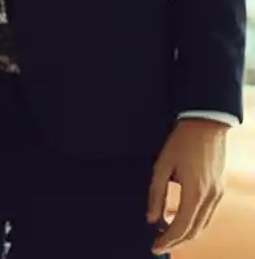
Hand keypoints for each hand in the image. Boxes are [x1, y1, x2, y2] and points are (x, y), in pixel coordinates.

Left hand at [148, 119, 228, 253]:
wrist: (206, 124)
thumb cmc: (181, 142)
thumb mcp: (161, 166)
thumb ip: (156, 194)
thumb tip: (152, 218)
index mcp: (196, 192)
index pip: (181, 226)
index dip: (167, 239)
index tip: (155, 247)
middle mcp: (211, 197)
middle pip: (194, 230)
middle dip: (176, 241)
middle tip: (159, 245)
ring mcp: (218, 194)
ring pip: (202, 224)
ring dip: (185, 233)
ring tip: (165, 234)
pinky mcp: (219, 189)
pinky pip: (206, 213)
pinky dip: (193, 221)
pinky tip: (176, 216)